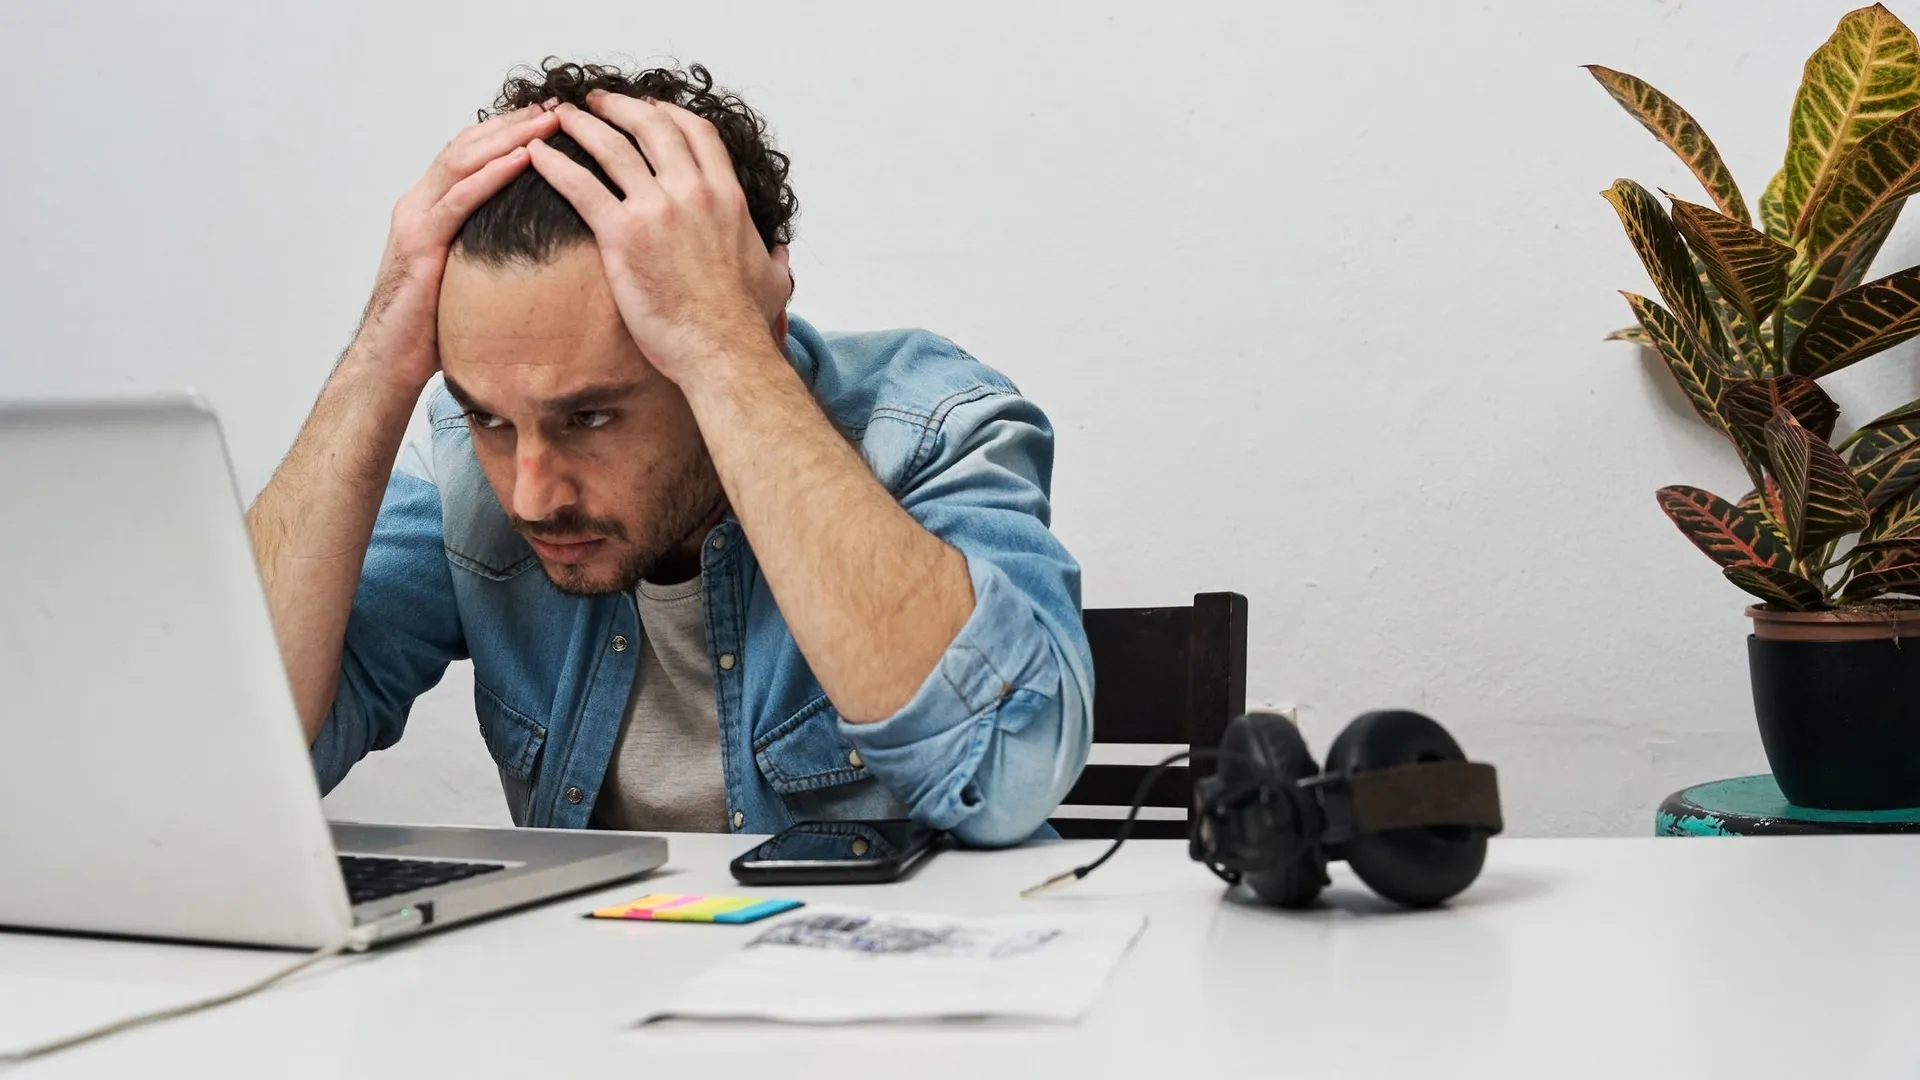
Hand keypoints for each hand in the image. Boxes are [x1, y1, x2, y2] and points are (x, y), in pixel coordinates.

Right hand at [347, 102, 560, 392]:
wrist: (392, 363)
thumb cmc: (434, 328)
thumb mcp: (470, 278)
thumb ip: (490, 251)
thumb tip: (538, 250)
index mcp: (431, 209)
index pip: (473, 155)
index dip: (510, 132)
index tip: (551, 118)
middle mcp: (419, 205)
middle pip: (469, 147)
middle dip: (515, 124)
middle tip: (558, 108)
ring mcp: (415, 220)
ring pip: (464, 162)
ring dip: (510, 138)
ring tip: (549, 122)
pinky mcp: (419, 244)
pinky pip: (458, 200)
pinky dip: (491, 176)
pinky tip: (523, 159)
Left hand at [529, 94, 790, 386]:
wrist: (723, 351)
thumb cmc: (744, 322)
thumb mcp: (774, 280)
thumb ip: (774, 258)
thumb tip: (779, 254)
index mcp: (727, 196)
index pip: (697, 132)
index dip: (669, 112)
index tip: (650, 107)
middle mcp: (693, 192)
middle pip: (651, 126)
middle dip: (620, 106)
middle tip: (597, 102)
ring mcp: (657, 210)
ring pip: (612, 147)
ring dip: (583, 125)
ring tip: (561, 116)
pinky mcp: (622, 235)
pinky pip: (581, 186)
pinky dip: (555, 165)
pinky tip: (535, 155)